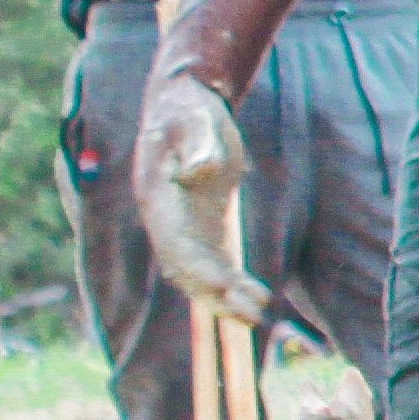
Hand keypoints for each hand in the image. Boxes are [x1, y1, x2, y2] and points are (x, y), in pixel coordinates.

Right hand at [131, 69, 268, 324]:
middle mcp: (164, 219)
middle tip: (251, 315)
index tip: (226, 287)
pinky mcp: (201, 226)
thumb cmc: (190, 109)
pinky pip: (213, 263)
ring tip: (260, 316)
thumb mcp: (195, 118)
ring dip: (225, 298)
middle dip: (215, 295)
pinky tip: (261, 297)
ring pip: (199, 273)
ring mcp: (181, 226)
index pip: (174, 243)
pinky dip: (233, 283)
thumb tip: (202, 168)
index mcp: (157, 197)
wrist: (186, 103)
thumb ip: (197, 141)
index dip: (198, 268)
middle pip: (185, 268)